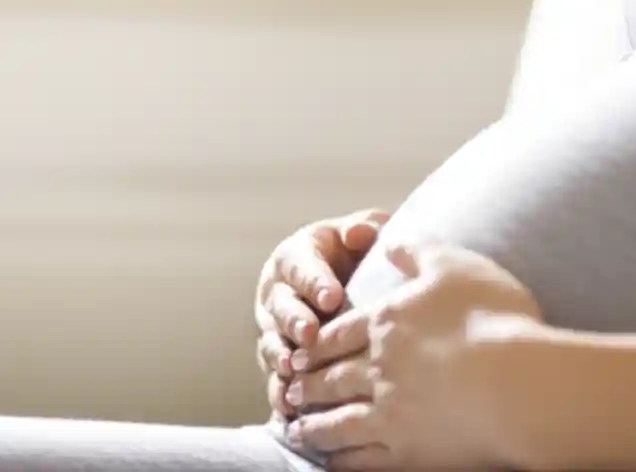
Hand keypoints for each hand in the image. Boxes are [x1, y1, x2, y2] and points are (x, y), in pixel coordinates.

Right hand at [255, 208, 389, 418]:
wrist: (353, 286)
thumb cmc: (360, 256)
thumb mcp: (364, 235)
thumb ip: (364, 229)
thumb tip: (360, 233)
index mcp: (295, 256)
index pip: (301, 266)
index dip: (314, 281)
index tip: (332, 297)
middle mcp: (277, 291)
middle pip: (280, 305)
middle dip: (294, 320)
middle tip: (310, 334)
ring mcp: (274, 327)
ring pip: (271, 341)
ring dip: (280, 356)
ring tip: (293, 369)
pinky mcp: (277, 357)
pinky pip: (273, 376)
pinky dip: (278, 391)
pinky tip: (287, 406)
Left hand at [286, 242, 541, 470]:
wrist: (521, 384)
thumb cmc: (495, 318)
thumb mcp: (452, 265)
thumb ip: (415, 249)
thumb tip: (386, 239)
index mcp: (387, 324)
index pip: (338, 333)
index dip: (317, 343)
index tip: (301, 350)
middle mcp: (378, 369)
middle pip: (331, 377)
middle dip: (307, 384)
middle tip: (289, 389)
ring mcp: (389, 414)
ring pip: (337, 422)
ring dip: (313, 427)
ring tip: (296, 430)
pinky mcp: (407, 453)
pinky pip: (361, 461)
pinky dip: (340, 462)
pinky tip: (332, 464)